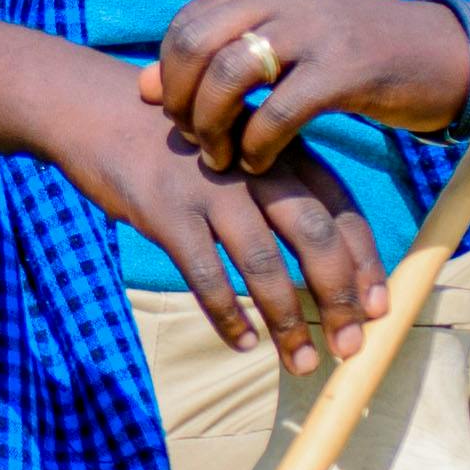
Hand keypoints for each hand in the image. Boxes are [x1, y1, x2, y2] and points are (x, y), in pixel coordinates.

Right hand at [47, 64, 390, 373]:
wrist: (89, 106)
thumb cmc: (173, 138)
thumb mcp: (237, 143)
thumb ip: (277, 184)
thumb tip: (325, 258)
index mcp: (279, 149)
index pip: (339, 209)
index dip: (365, 262)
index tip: (380, 309)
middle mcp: (252, 165)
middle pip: (315, 236)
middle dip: (339, 298)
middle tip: (350, 348)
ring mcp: (208, 186)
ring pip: (264, 262)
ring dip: (288, 320)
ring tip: (301, 362)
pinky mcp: (164, 209)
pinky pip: (205, 273)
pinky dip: (229, 314)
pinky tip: (244, 343)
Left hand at [140, 0, 469, 176]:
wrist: (448, 54)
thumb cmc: (359, 53)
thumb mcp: (289, 38)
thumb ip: (221, 55)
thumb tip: (143, 89)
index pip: (185, 24)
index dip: (168, 76)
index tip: (176, 115)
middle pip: (194, 45)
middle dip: (182, 101)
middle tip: (194, 139)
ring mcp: (316, 27)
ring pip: (230, 76)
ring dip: (214, 126)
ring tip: (221, 157)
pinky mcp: (346, 68)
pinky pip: (278, 113)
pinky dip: (258, 146)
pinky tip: (258, 164)